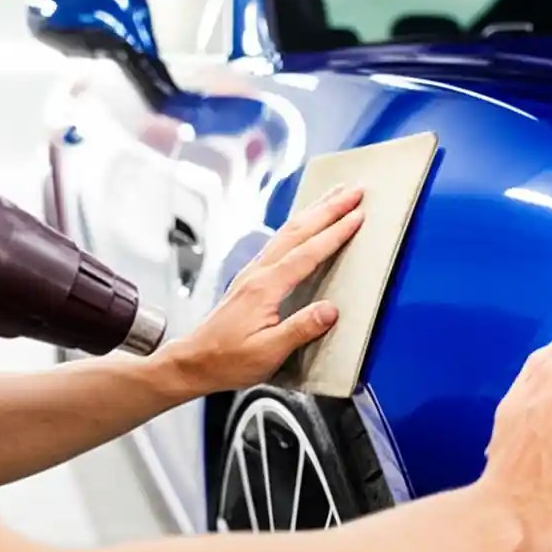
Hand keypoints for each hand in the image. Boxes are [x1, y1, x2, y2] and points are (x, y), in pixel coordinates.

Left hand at [159, 185, 364, 395]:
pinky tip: (304, 224)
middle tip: (353, 190)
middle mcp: (258, 273)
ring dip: (314, 211)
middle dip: (328, 208)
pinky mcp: (251, 279)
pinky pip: (280, 242)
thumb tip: (330, 310)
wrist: (194, 361)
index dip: (335, 233)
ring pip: (288, 232)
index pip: (308, 253)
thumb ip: (300, 329)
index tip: (357, 215)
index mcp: (265, 287)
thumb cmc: (228, 360)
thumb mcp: (268, 352)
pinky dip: (299, 226)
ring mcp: (253, 273)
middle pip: (298, 231)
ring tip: (334, 196)